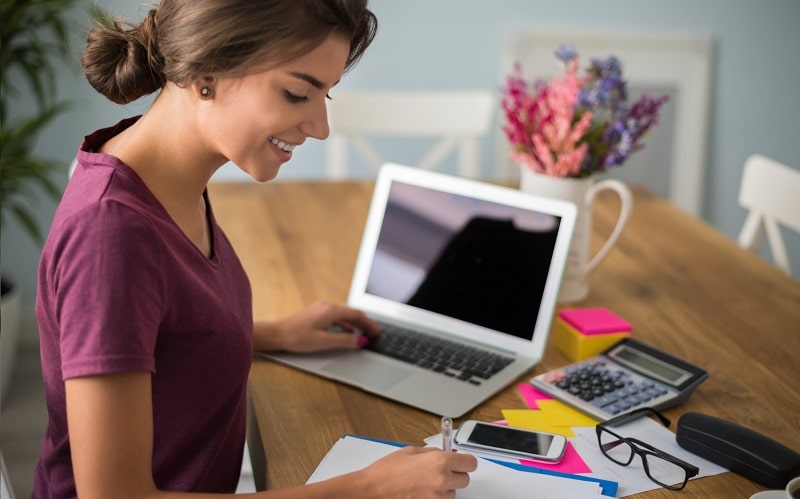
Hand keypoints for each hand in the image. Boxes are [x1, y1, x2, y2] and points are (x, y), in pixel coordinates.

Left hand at [254, 300, 380, 352]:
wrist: (276, 334)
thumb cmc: (296, 337)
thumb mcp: (325, 341)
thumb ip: (345, 341)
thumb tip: (361, 341)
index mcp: (331, 310)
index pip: (357, 315)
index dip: (369, 324)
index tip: (377, 332)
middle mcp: (327, 306)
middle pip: (352, 313)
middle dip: (364, 323)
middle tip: (373, 333)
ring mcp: (320, 309)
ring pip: (344, 315)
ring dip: (355, 324)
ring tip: (363, 334)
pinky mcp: (315, 314)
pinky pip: (335, 317)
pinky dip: (344, 324)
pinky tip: (345, 332)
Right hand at [357, 446, 477, 497]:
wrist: (372, 491)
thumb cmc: (386, 472)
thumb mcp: (411, 451)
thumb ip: (432, 452)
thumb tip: (444, 453)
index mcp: (440, 462)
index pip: (470, 463)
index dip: (465, 461)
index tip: (461, 462)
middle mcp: (442, 481)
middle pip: (465, 479)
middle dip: (455, 475)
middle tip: (440, 472)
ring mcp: (438, 498)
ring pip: (452, 493)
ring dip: (444, 488)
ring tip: (424, 483)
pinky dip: (435, 498)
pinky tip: (421, 492)